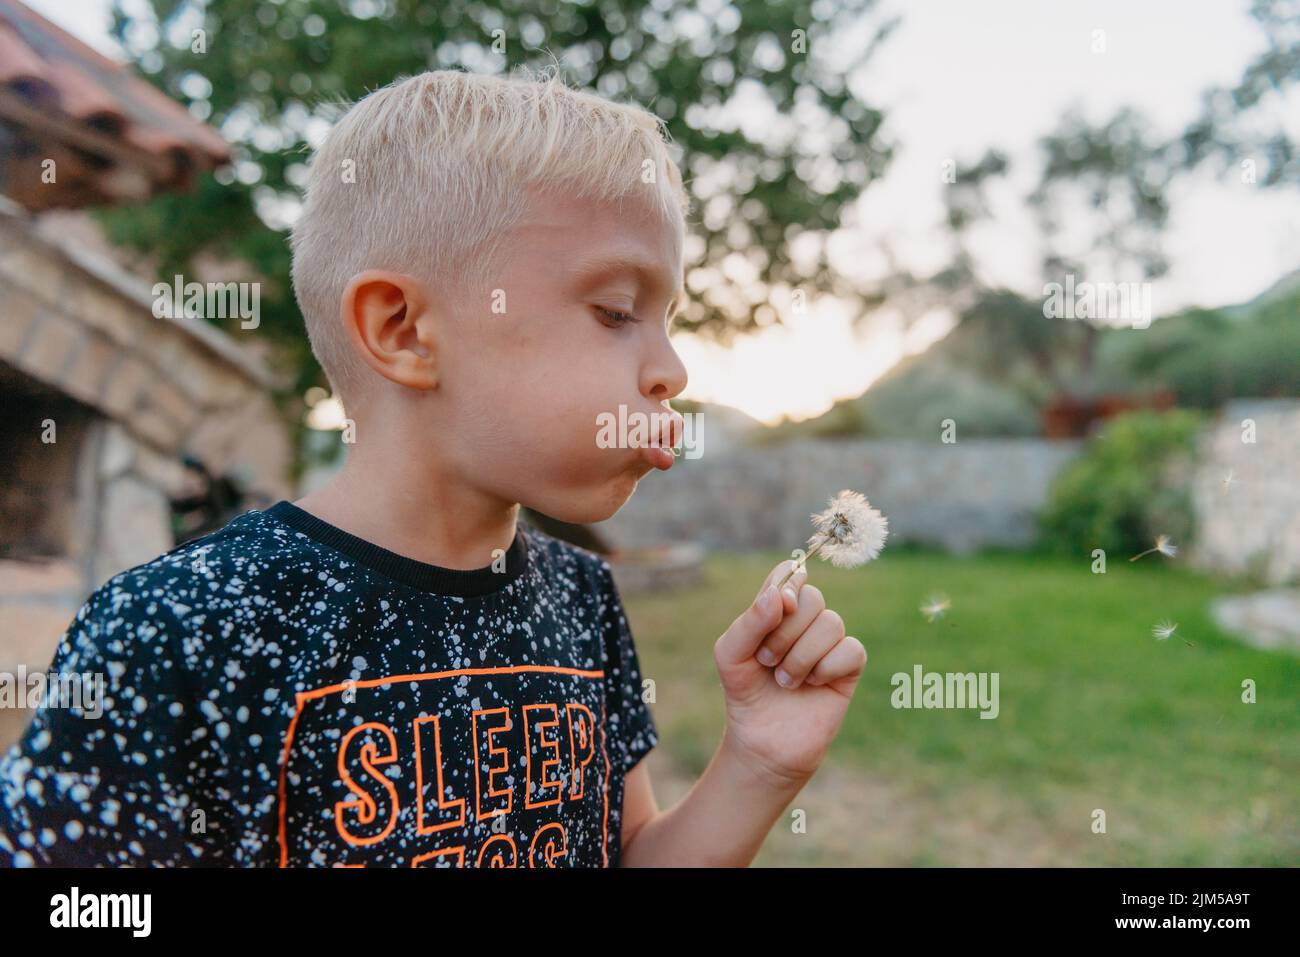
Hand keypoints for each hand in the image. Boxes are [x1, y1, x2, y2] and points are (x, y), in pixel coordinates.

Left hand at [713, 560, 867, 785]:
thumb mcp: (731, 655)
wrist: (762, 741)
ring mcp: (829, 643)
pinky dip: (826, 668)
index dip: (788, 581)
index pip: (790, 573)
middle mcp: (805, 621)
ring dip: (801, 656)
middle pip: (812, 597)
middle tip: (767, 660)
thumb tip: (780, 595)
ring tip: (786, 681)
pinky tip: (813, 684)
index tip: (779, 604)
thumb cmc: (745, 692)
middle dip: (785, 632)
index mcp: (776, 609)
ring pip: (831, 623)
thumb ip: (750, 621)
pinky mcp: (848, 667)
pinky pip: (851, 649)